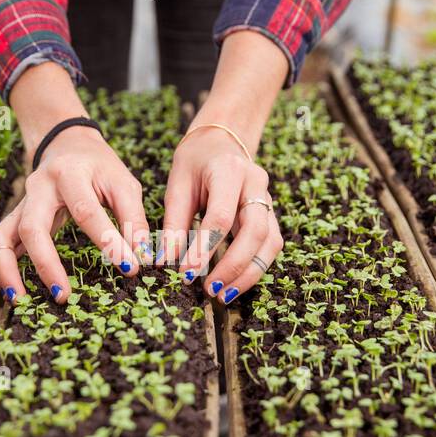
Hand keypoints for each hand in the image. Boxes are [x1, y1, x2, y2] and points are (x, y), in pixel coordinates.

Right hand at [0, 125, 149, 303]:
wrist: (67, 144)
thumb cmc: (99, 166)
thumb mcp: (123, 182)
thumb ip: (133, 218)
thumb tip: (142, 257)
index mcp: (70, 174)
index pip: (86, 211)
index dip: (108, 241)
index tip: (129, 268)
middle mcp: (38, 188)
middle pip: (32, 227)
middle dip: (46, 263)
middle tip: (64, 295)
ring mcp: (22, 202)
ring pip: (2, 236)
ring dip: (8, 270)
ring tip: (21, 300)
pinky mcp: (15, 216)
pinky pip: (0, 243)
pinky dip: (2, 268)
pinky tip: (16, 292)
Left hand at [160, 126, 282, 304]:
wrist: (221, 141)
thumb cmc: (195, 162)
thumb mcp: (177, 184)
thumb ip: (173, 223)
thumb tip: (165, 262)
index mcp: (229, 171)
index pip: (220, 216)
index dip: (204, 249)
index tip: (187, 274)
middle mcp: (256, 184)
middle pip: (255, 231)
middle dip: (234, 265)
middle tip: (211, 290)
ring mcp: (268, 199)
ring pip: (270, 242)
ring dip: (250, 273)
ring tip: (224, 295)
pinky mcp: (270, 214)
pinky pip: (270, 245)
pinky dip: (255, 268)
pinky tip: (236, 284)